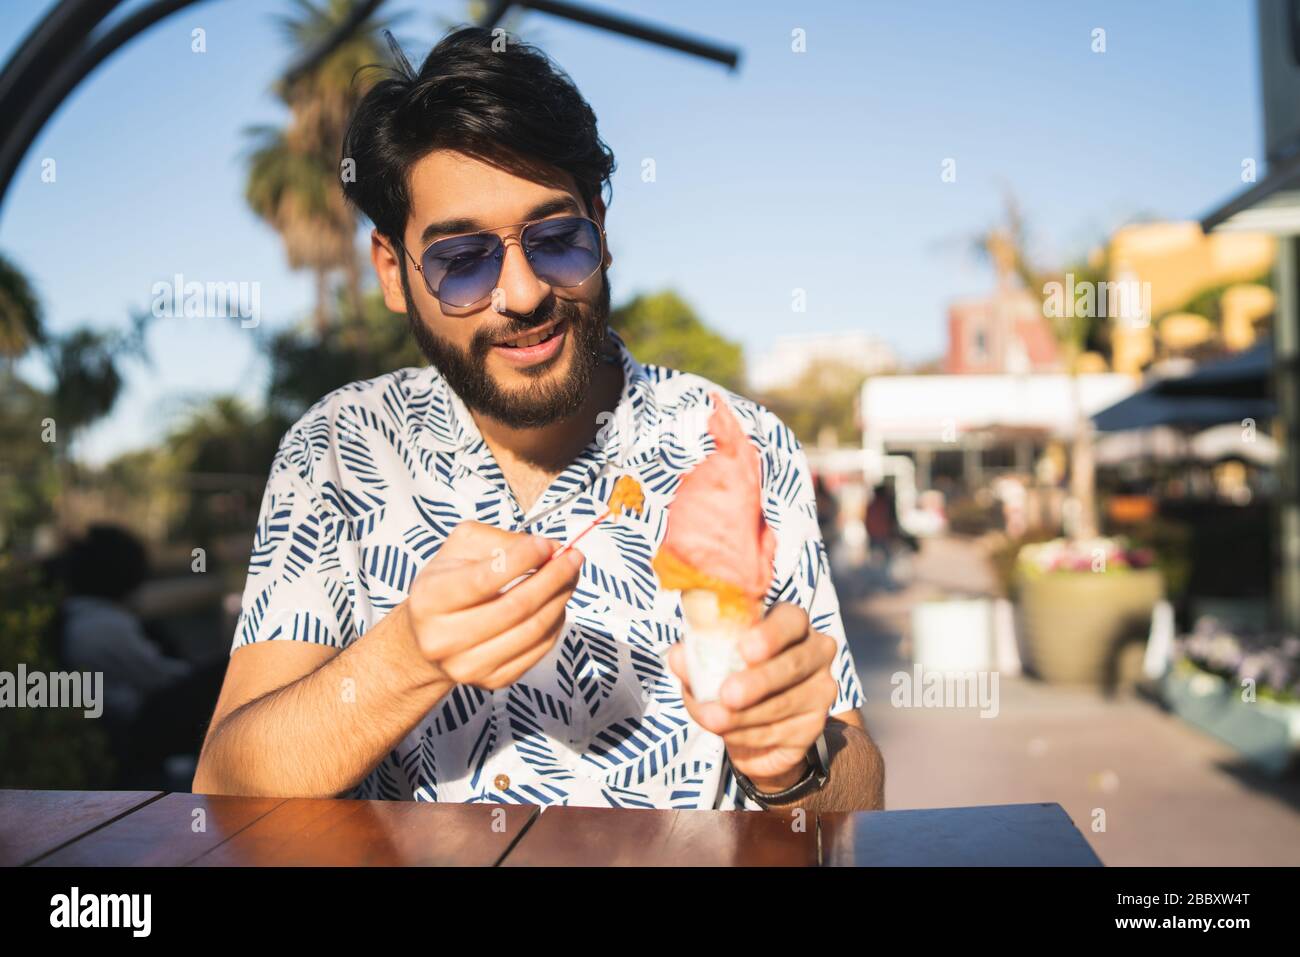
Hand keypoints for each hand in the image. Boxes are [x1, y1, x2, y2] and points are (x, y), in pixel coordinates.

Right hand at [404, 521, 583, 689]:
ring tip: (570, 577)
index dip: (522, 559)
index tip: (548, 545)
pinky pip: (538, 650)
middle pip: (515, 607)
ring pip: (532, 630)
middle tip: (574, 557)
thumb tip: (550, 549)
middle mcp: (443, 639)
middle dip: (553, 578)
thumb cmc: (447, 585)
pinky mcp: (493, 680)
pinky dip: (555, 622)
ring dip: (560, 598)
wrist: (428, 638)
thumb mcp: (459, 550)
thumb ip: (501, 541)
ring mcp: (468, 666)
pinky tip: (556, 603)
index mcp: (429, 599)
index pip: (484, 579)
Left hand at [667, 602, 837, 791]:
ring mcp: (820, 690)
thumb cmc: (733, 674)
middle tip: (727, 695)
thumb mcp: (712, 659)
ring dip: (743, 715)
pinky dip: (746, 734)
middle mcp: (815, 652)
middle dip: (758, 682)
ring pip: (782, 704)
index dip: (770, 634)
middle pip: (792, 665)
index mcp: (791, 624)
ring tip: (713, 719)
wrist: (752, 726)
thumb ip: (696, 656)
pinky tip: (727, 732)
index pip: (791, 620)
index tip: (744, 649)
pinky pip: (778, 732)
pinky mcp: (814, 726)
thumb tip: (678, 656)